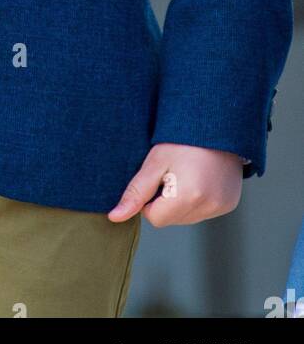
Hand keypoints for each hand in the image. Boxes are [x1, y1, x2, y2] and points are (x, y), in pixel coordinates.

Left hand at [107, 144, 243, 226]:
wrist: (214, 123)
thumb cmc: (181, 140)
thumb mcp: (154, 162)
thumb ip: (136, 192)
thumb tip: (114, 217)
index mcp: (188, 196)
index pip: (155, 218)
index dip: (149, 200)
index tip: (155, 178)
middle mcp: (208, 206)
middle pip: (171, 220)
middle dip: (165, 201)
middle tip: (170, 173)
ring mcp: (221, 206)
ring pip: (186, 218)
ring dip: (180, 202)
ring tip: (185, 173)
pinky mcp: (229, 204)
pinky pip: (203, 212)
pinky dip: (196, 200)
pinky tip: (198, 178)